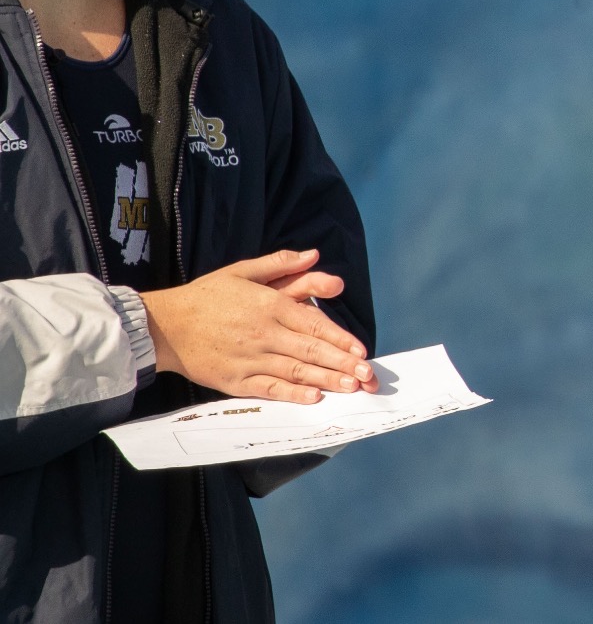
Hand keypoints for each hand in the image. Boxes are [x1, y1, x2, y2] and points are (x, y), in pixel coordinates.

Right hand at [139, 249, 376, 403]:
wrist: (164, 325)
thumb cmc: (206, 296)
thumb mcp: (243, 270)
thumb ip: (281, 264)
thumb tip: (314, 253)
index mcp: (269, 305)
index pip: (314, 325)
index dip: (340, 339)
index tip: (361, 350)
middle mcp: (264, 333)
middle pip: (311, 351)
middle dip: (343, 364)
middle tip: (369, 375)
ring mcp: (249, 358)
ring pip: (295, 372)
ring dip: (327, 380)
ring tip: (352, 387)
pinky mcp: (234, 380)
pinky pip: (269, 389)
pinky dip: (292, 394)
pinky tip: (313, 398)